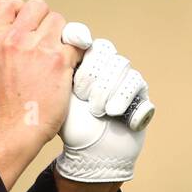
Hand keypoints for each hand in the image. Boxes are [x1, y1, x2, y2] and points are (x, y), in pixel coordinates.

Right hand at [0, 0, 81, 145]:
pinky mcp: (59, 60)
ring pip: (59, 21)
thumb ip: (3, 44)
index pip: (4, 2)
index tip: (25, 22)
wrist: (18, 126)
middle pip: (37, 6)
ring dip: (61, 34)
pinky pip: (76, 42)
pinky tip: (69, 63)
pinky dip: (76, 51)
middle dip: (44, 19)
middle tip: (45, 38)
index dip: (19, 9)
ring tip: (56, 54)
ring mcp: (38, 48)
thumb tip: (19, 30)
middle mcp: (14, 40)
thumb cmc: (6, 102)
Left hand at [55, 32, 148, 182]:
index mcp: (80, 63)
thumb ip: (54, 70)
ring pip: (120, 64)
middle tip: (81, 95)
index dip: (80, 39)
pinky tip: (113, 112)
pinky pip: (136, 82)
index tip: (78, 47)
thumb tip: (52, 44)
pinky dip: (123, 97)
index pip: (83, 41)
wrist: (90, 151)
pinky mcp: (139, 92)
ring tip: (95, 110)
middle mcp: (103, 67)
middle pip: (103, 50)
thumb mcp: (56, 95)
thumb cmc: (68, 124)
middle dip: (91, 72)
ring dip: (105, 88)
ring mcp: (123, 78)